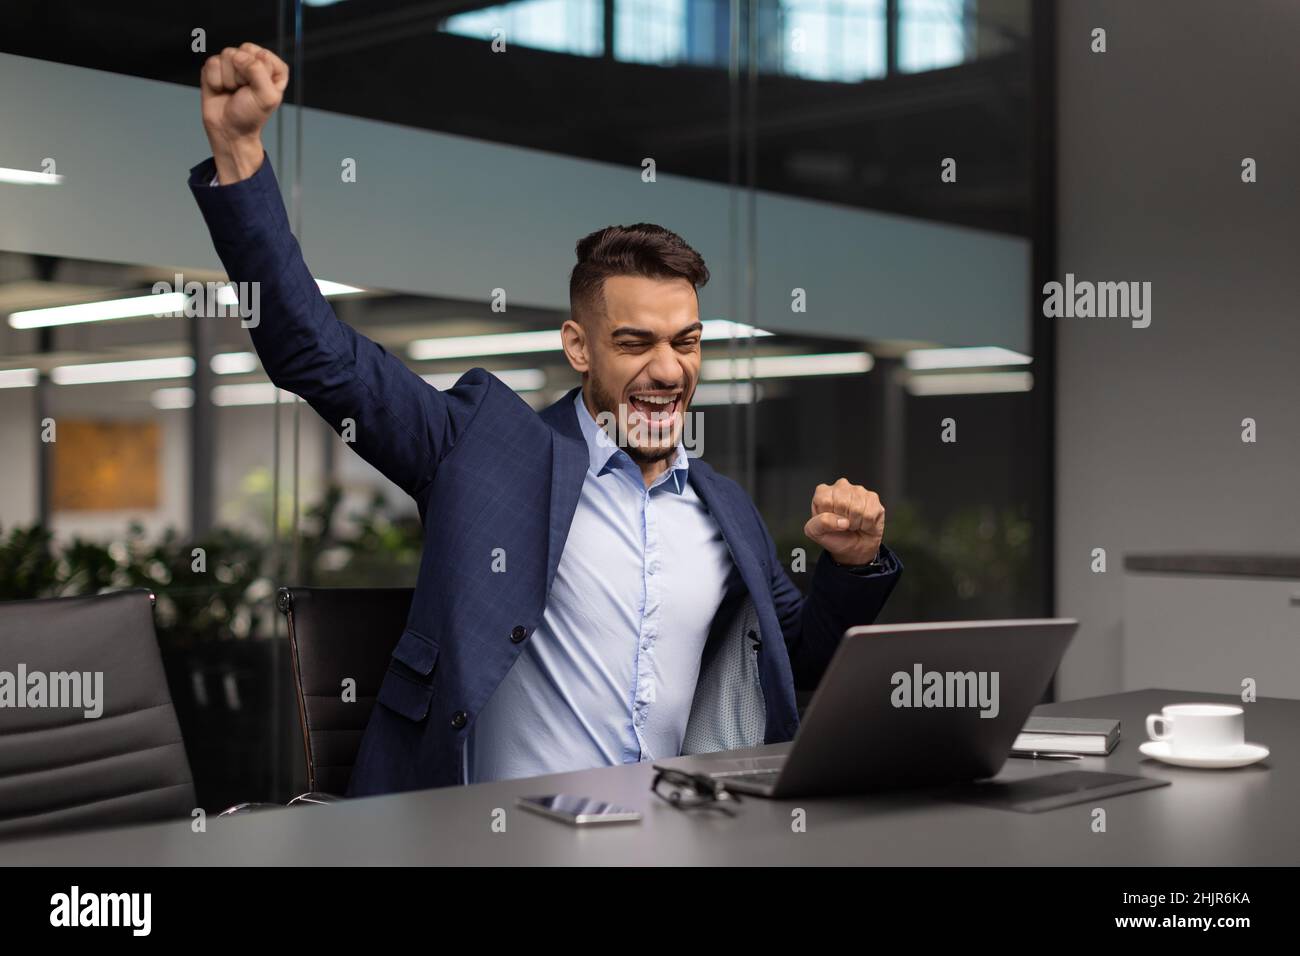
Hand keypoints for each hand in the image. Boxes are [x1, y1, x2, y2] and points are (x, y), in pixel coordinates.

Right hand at [200, 43, 288, 183]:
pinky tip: (220, 89)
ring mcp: (233, 63)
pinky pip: (212, 63)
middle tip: (244, 91)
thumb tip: (238, 56)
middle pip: (244, 51)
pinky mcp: (215, 67)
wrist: (228, 129)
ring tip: (232, 91)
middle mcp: (253, 62)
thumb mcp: (266, 96)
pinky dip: (215, 80)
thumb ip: (258, 71)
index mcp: (272, 68)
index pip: (263, 55)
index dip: (258, 74)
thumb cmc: (251, 115)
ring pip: (227, 55)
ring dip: (229, 79)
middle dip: (242, 74)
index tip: (258, 90)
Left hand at [803, 478, 884, 566]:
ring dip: (855, 523)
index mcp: (823, 493)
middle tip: (843, 523)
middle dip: (843, 520)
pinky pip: (870, 514)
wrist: (854, 548)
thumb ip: (820, 523)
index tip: (830, 521)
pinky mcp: (873, 498)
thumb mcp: (816, 533)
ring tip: (853, 523)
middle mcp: (841, 487)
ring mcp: (858, 491)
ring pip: (857, 508)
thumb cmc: (835, 537)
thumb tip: (840, 521)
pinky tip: (863, 522)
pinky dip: (866, 524)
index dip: (828, 517)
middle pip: (842, 502)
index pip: (824, 500)